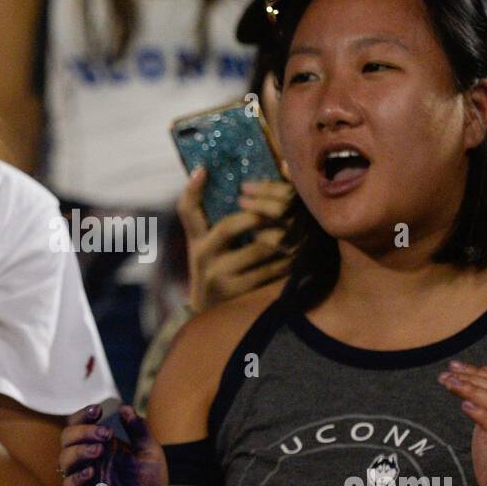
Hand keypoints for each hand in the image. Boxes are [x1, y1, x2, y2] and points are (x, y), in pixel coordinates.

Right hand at [58, 405, 167, 485]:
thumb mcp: (150, 454)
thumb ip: (140, 431)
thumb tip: (125, 407)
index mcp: (100, 445)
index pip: (80, 424)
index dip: (84, 415)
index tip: (98, 410)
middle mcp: (87, 461)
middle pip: (67, 438)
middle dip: (83, 431)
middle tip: (105, 434)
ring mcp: (82, 481)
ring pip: (64, 460)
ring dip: (78, 451)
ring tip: (99, 451)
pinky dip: (77, 478)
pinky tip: (91, 472)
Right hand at [178, 169, 293, 312]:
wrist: (210, 315)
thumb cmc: (217, 269)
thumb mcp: (208, 246)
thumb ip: (216, 220)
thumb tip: (234, 183)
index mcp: (195, 240)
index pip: (186, 211)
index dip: (192, 190)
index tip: (203, 170)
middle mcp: (202, 256)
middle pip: (230, 226)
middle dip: (260, 213)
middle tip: (284, 205)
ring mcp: (219, 276)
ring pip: (259, 247)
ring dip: (284, 235)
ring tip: (300, 226)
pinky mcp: (238, 293)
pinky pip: (270, 270)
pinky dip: (288, 259)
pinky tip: (299, 252)